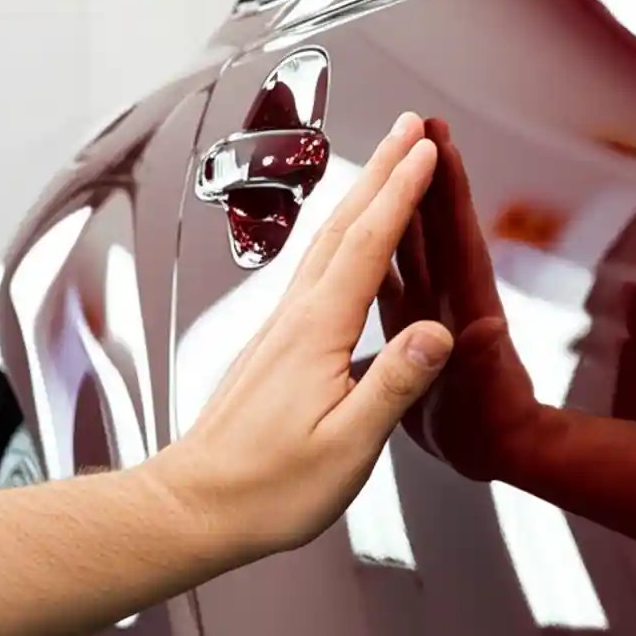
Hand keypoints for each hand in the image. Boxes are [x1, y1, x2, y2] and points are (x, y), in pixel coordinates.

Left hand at [142, 112, 453, 561]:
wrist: (198, 506)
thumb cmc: (269, 486)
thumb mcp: (347, 445)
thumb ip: (394, 384)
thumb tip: (437, 332)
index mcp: (318, 333)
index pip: (369, 246)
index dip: (401, 194)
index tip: (427, 152)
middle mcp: (296, 317)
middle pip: (344, 225)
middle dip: (382, 170)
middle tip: (412, 129)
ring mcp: (282, 327)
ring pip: (328, 242)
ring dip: (362, 195)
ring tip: (390, 165)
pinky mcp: (279, 344)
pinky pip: (318, 268)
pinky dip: (346, 235)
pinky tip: (351, 240)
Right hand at [378, 119, 542, 481]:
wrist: (496, 456)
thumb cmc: (489, 433)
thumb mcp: (481, 406)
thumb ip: (482, 367)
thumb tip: (487, 329)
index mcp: (463, 309)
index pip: (454, 238)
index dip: (446, 189)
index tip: (438, 140)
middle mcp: (449, 298)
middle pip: (434, 224)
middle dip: (424, 172)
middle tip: (413, 123)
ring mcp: (429, 308)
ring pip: (412, 242)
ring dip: (402, 198)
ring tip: (387, 158)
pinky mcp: (411, 326)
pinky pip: (391, 275)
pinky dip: (380, 246)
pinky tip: (359, 232)